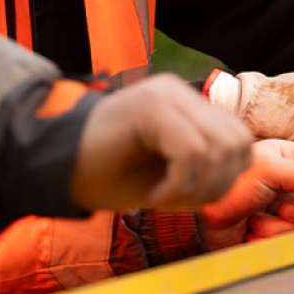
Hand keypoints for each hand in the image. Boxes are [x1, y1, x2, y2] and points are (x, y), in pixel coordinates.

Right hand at [71, 74, 254, 212]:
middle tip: (177, 202)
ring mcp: (165, 95)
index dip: (225, 179)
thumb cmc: (106, 175)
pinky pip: (192, 153)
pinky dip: (178, 187)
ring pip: (219, 148)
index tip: (186, 198)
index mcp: (186, 104)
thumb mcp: (168, 175)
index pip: (240, 141)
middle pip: (239, 144)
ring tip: (162, 199)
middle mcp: (178, 92)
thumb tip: (241, 174)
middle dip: (216, 186)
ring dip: (196, 188)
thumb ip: (205, 168)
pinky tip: (151, 199)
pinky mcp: (150, 107)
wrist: (52, 169)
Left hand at [196, 139, 293, 250]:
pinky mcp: (276, 233)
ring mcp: (286, 209)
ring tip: (257, 220)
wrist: (198, 216)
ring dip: (282, 227)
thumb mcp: (271, 169)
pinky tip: (251, 232)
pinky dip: (270, 239)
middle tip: (282, 208)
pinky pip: (290, 242)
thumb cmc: (230, 182)